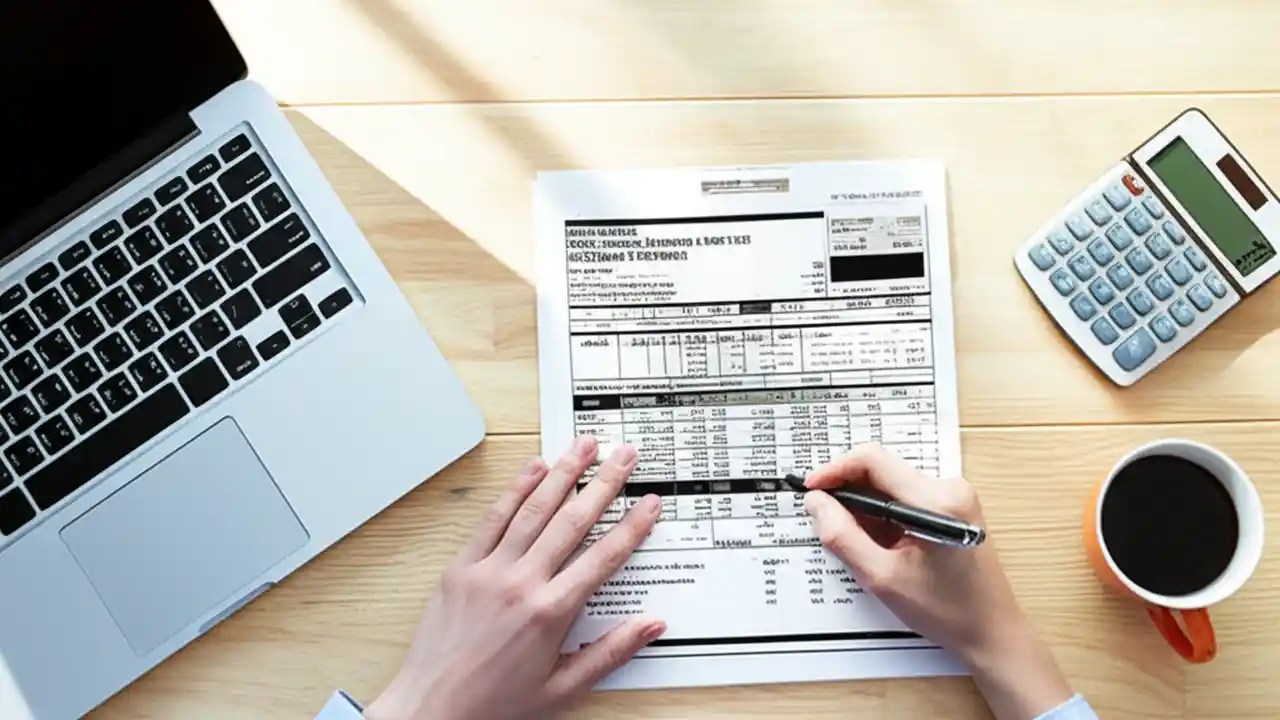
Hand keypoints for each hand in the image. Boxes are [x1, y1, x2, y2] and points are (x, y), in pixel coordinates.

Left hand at [366, 436, 664, 719]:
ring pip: (534, 510)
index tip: (649, 503)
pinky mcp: (461, 568)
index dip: (631, 526)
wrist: (432, 709)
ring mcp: (488, 571)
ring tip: (584, 446)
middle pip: (572, 522)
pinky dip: (515, 490)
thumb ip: (611, 652)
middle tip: (624, 456)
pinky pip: (492, 519)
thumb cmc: (495, 704)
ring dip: (563, 473)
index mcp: (550, 614)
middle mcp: (521, 584)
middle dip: (604, 484)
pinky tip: (533, 468)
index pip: (603, 557)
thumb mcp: (564, 689)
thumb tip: (651, 626)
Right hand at [804, 445, 1072, 719]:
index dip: (835, 470)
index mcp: (936, 501)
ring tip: (861, 544)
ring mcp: (955, 495)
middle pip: (881, 469)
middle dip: (848, 492)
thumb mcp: (882, 578)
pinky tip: (882, 545)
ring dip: (866, 506)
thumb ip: (843, 536)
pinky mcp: (954, 506)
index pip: (873, 460)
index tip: (812, 489)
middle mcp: (950, 488)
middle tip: (827, 522)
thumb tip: (817, 503)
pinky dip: (884, 514)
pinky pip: (905, 496)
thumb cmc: (946, 611)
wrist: (991, 631)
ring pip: (891, 483)